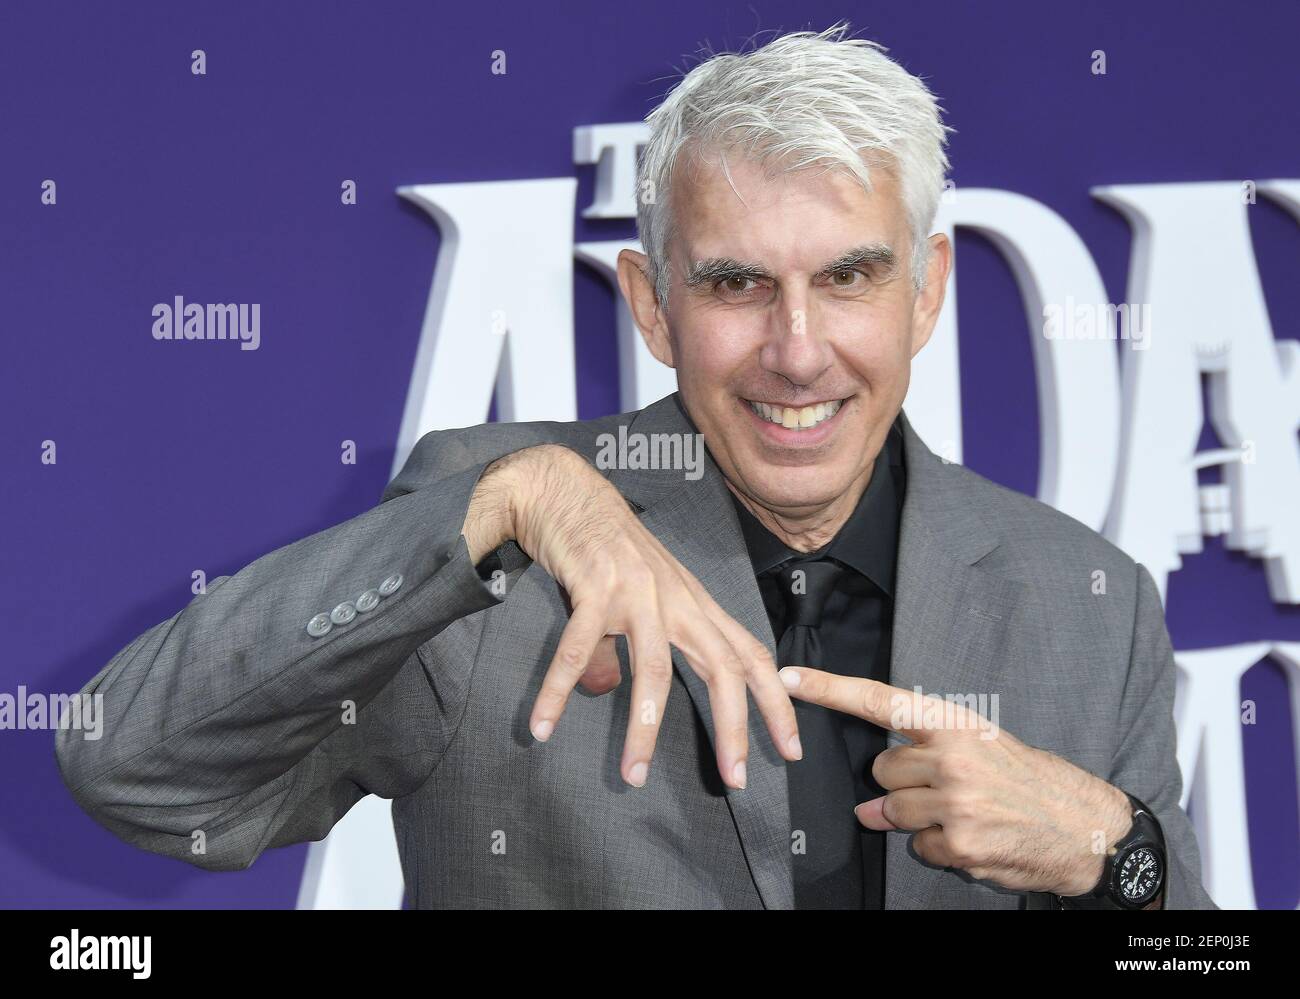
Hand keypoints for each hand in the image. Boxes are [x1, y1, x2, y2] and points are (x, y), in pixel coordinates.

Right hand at [464, 444, 801, 789]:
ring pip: (653, 670)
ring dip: (644, 728)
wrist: (567, 491)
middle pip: (722, 668)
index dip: (775, 703)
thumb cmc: (605, 549)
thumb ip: (626, 649)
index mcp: (694, 604)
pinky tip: (542, 726)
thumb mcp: (634, 599)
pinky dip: (558, 690)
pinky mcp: (594, 586)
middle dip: (734, 727)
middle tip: (736, 779)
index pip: (751, 656)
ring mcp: (638, 592)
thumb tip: (607, 691)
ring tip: (632, 775)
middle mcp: (676, 599)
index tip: (791, 749)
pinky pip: (578, 649)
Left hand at [778, 668, 1131, 894]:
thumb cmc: (1029, 781)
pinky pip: (918, 846)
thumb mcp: (982, 747)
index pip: (879, 701)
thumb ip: (922, 760)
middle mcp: (951, 757)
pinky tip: (973, 838)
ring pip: (892, 810)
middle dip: (902, 784)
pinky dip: (937, 848)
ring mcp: (954, 801)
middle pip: (881, 770)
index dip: (828, 690)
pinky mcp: (958, 843)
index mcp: (954, 723)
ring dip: (917, 818)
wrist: (1086, 827)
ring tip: (965, 812)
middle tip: (949, 788)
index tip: (788, 677)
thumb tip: (866, 807)